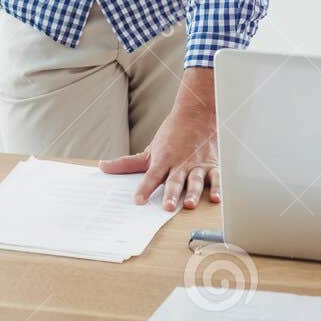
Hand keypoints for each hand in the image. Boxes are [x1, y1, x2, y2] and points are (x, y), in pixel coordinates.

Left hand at [98, 68, 218, 210]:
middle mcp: (180, 164)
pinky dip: (218, 187)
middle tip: (167, 207)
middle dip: (170, 193)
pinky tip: (217, 198)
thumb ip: (127, 163)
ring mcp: (197, 165)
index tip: (138, 201)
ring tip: (189, 204)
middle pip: (174, 180)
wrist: (196, 113)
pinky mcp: (212, 166)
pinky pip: (216, 177)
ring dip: (192, 193)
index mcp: (163, 160)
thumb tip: (102, 167)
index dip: (145, 188)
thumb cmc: (171, 135)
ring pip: (195, 180)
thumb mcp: (149, 150)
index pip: (152, 176)